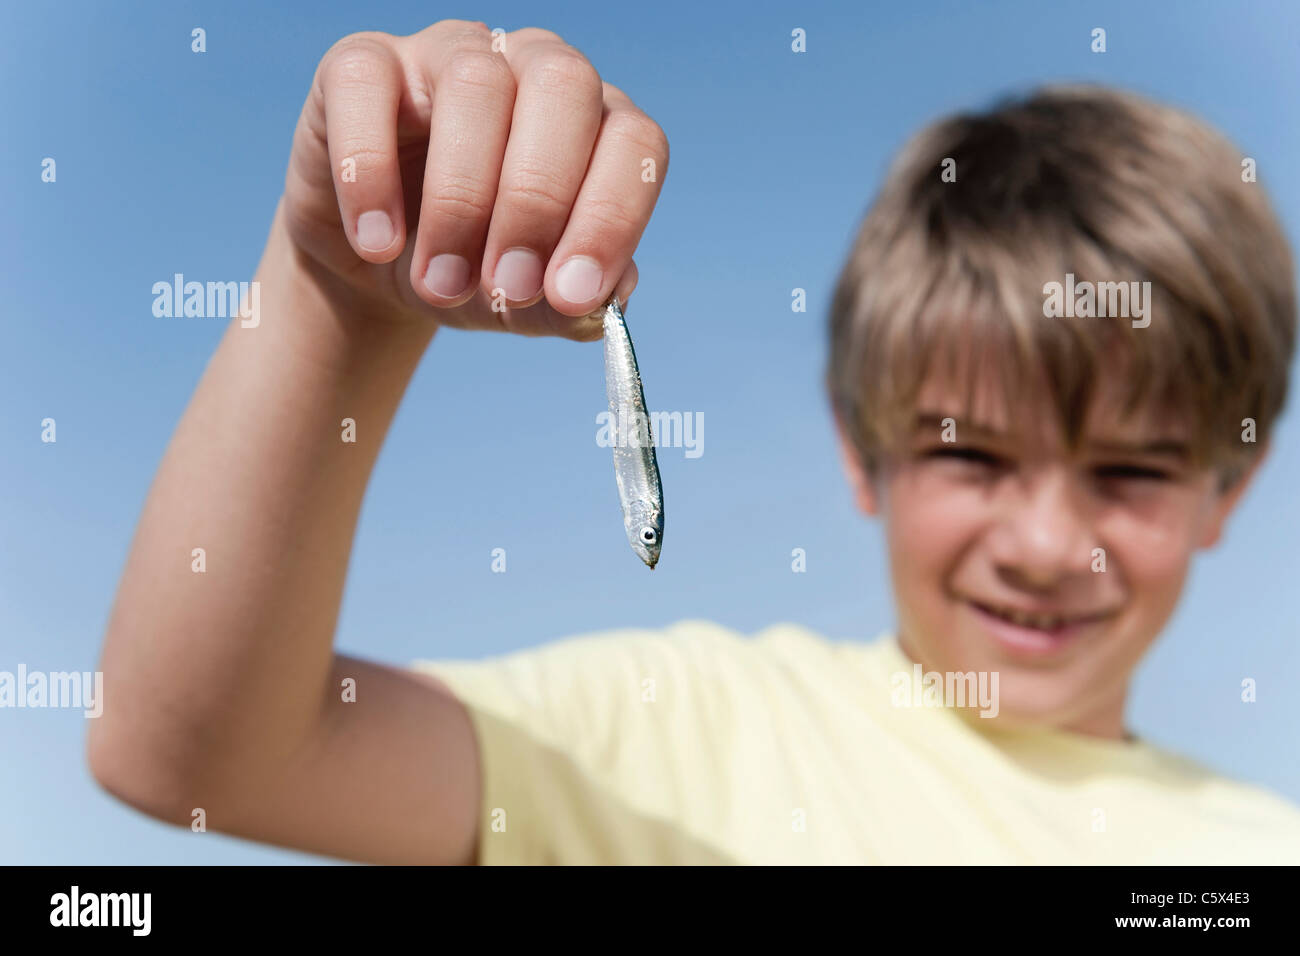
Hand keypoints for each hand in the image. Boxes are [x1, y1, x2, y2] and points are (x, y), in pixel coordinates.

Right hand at [281, 21, 668, 339]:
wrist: (373, 262)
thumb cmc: (469, 268)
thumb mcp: (522, 303)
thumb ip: (570, 307)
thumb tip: (604, 302)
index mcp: (595, 124)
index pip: (633, 140)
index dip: (611, 216)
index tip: (571, 294)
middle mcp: (534, 70)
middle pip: (565, 88)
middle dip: (539, 200)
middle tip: (508, 287)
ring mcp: (450, 54)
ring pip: (475, 82)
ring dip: (459, 199)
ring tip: (441, 282)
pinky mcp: (362, 62)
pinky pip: (367, 86)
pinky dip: (371, 171)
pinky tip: (376, 241)